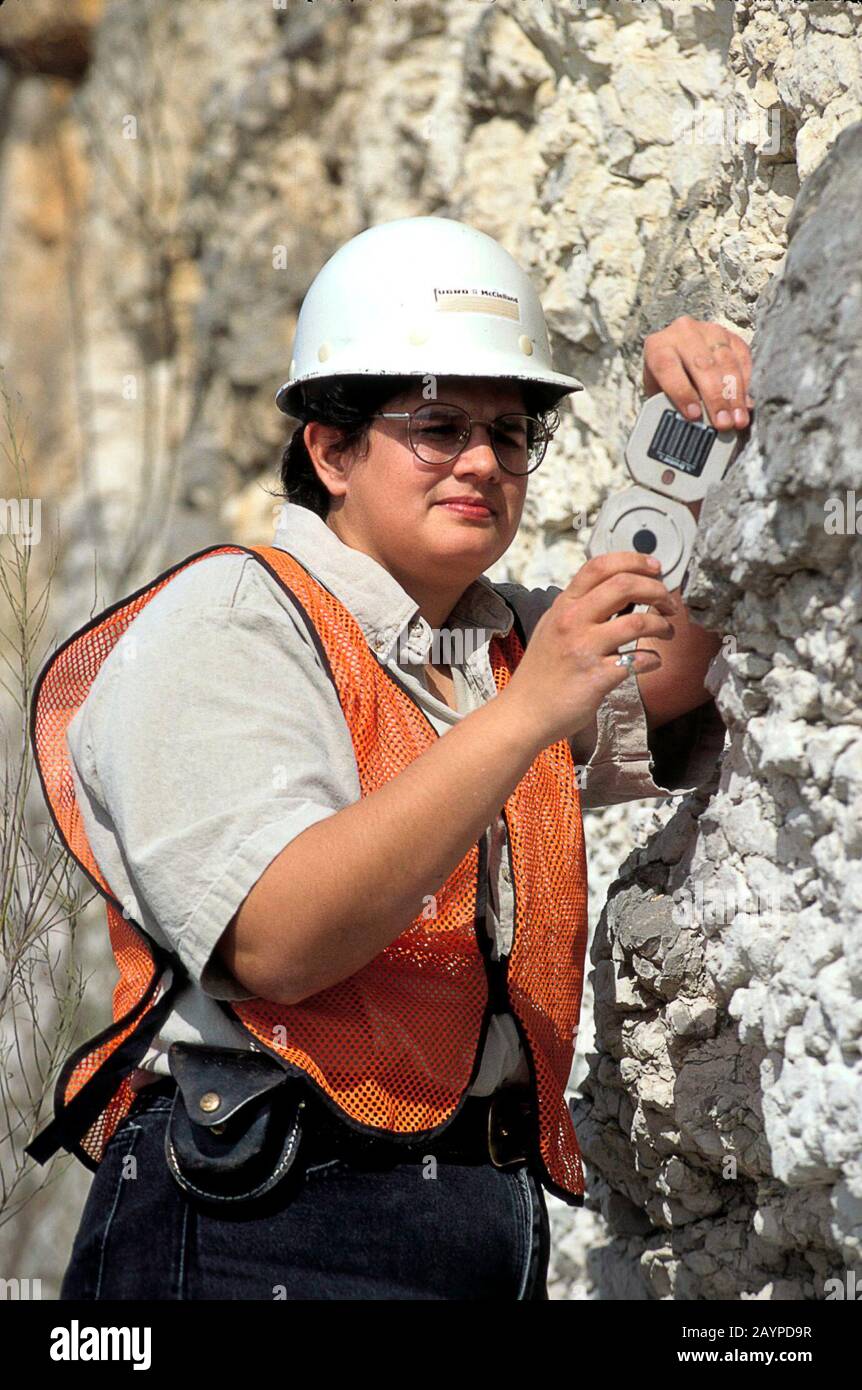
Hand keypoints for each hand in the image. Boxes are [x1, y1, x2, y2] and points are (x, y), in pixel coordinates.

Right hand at [502, 552, 676, 750]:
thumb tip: (620, 594)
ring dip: (662, 625)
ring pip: (637, 622)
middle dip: (657, 590)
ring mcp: (584, 649)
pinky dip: (652, 659)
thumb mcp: (553, 628)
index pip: (600, 566)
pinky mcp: (596, 677)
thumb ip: (581, 608)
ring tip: (666, 632)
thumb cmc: (542, 673)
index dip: (634, 561)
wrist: (525, 711)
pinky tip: (651, 662)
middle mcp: (572, 622)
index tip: (654, 567)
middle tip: (668, 603)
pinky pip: (637, 660)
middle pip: (624, 585)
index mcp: (564, 605)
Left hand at [642, 315, 752, 431]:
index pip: (668, 367)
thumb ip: (669, 404)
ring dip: (735, 394)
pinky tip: (746, 402)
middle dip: (715, 398)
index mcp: (658, 346)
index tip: (694, 415)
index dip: (682, 392)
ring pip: (726, 361)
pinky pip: (743, 357)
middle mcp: (683, 332)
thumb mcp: (659, 392)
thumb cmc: (666, 380)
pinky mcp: (731, 335)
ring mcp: (709, 331)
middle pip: (702, 365)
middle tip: (723, 423)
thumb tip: (691, 427)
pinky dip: (746, 382)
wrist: (679, 354)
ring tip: (738, 419)